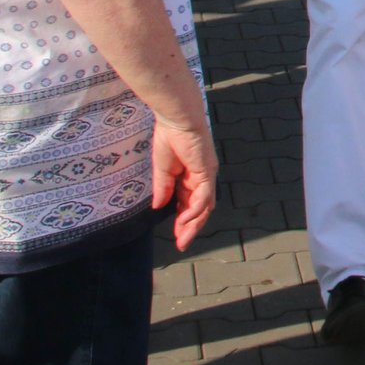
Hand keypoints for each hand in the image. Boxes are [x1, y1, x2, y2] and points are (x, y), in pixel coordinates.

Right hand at [151, 116, 218, 250]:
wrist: (176, 120)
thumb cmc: (169, 138)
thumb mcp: (162, 170)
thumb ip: (162, 189)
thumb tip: (157, 207)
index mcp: (191, 177)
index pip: (189, 204)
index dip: (183, 220)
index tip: (175, 236)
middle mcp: (202, 178)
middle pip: (200, 209)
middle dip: (190, 227)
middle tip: (181, 244)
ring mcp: (206, 176)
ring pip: (204, 206)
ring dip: (193, 224)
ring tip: (182, 239)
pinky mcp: (207, 172)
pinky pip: (203, 196)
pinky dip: (194, 210)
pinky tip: (184, 220)